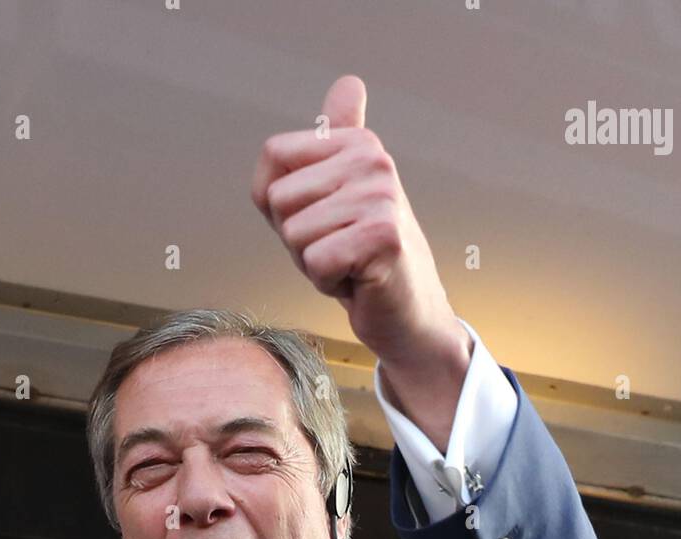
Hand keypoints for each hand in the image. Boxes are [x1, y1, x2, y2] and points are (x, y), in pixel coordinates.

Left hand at [251, 74, 463, 367]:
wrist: (406, 313)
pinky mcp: (383, 236)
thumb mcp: (333, 195)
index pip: (273, 156)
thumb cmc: (361, 259)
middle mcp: (373, 159)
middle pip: (279, 199)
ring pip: (294, 234)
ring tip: (349, 264)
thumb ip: (328, 144)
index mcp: (357, 142)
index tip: (320, 221)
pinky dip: (328, 283)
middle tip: (338, 249)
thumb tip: (350, 83)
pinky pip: (316, 262)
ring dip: (313, 263)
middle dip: (296, 239)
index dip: (281, 203)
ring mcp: (381, 196)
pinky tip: (358, 281)